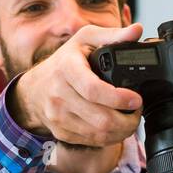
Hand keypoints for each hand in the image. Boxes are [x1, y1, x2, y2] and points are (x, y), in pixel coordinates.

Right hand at [9, 22, 144, 147]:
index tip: (136, 99)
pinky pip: (91, 141)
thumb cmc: (64, 61)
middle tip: (137, 112)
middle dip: (127, 120)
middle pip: (100, 119)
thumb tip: (137, 31)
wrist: (35, 89)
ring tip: (130, 120)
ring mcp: (59, 117)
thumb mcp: (85, 40)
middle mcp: (59, 95)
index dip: (118, 99)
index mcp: (67, 69)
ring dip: (121, 131)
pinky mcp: (62, 132)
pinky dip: (109, 137)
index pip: (93, 90)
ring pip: (98, 134)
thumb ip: (113, 35)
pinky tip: (116, 127)